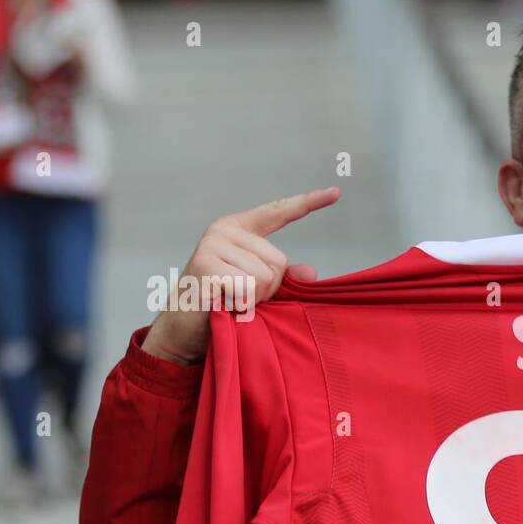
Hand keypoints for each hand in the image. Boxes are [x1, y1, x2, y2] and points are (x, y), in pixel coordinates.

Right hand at [141, 188, 339, 363]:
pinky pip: (249, 286)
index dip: (309, 202)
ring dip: (254, 298)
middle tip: (240, 296)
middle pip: (278, 260)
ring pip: (265, 275)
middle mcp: (225, 231)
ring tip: (230, 300)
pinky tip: (223, 303)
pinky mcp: (206, 262)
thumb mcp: (259, 291)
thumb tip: (311, 272)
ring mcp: (213, 244)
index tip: (336, 192)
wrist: (186, 330)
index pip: (278, 212)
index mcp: (240, 230)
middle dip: (268, 288)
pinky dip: (242, 303)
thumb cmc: (223, 307)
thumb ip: (284, 279)